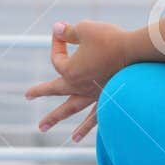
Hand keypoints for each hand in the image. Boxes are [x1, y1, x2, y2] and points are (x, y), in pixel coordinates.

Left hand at [24, 20, 129, 140]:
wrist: (137, 54)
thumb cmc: (111, 39)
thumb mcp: (86, 29)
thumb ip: (69, 31)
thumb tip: (57, 28)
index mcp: (69, 70)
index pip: (57, 58)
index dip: (58, 43)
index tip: (64, 31)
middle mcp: (78, 86)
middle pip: (55, 90)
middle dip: (41, 91)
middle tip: (28, 95)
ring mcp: (93, 94)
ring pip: (71, 108)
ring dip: (57, 117)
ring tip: (43, 128)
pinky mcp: (108, 98)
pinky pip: (95, 116)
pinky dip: (86, 127)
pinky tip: (78, 136)